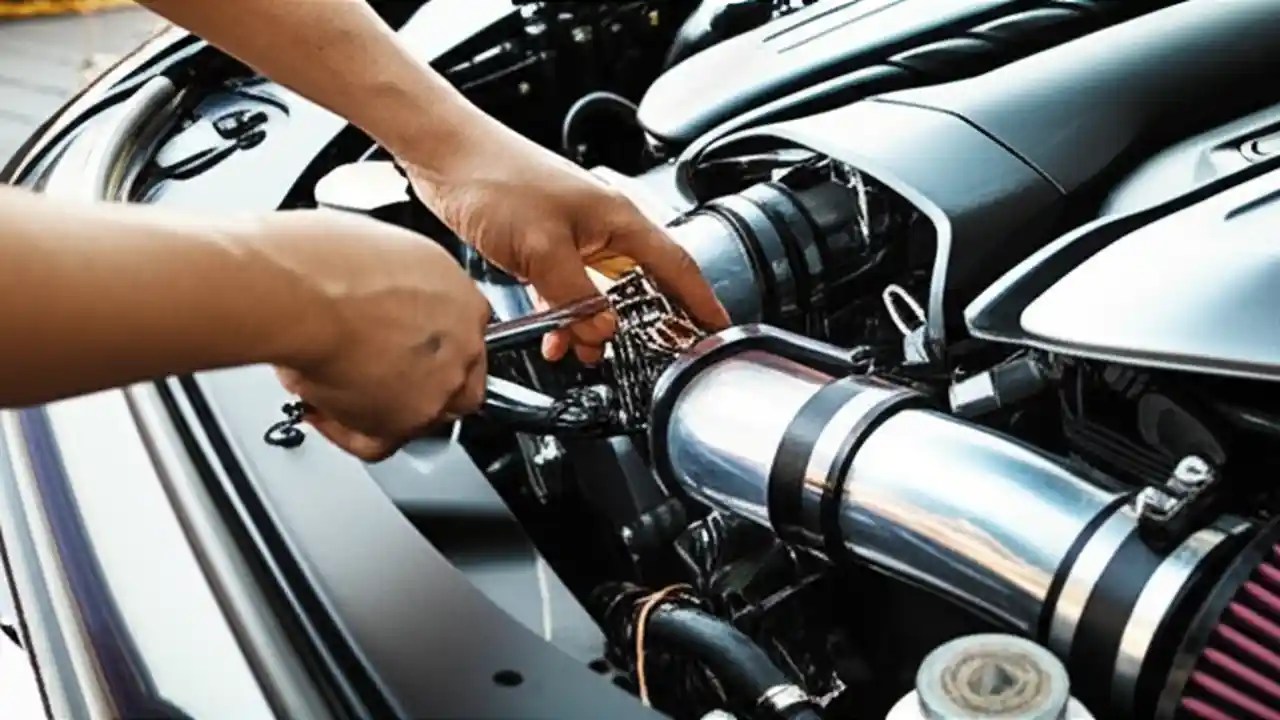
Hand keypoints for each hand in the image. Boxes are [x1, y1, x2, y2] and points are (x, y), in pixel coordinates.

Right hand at [260, 210, 489, 460]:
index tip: (399, 340)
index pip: (463, 334)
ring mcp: (436, 390)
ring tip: (336, 382)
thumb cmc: (329, 261)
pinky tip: (322, 409)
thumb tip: (385, 296)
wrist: (303, 294)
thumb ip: (404, 285)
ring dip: (382, 404)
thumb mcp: (388, 250)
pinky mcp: (399, 424)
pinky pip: (378, 443)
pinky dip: (347, 431)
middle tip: (374, 367)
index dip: (425, 340)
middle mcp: (462, 349)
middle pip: (454, 378)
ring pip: (421, 413)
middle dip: (416, 378)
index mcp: (465, 301)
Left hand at [401, 121, 729, 364]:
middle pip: (639, 285)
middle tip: (646, 357)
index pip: (676, 266)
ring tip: (580, 353)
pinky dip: (563, 317)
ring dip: (590, 327)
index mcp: (618, 219)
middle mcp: (602, 227)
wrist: (445, 156)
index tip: (717, 329)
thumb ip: (577, 298)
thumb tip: (602, 332)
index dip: (701, 301)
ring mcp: (573, 237)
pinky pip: (567, 292)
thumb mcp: (542, 249)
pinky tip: (550, 336)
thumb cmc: (495, 178)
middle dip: (640, 324)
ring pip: (598, 295)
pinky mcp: (543, 246)